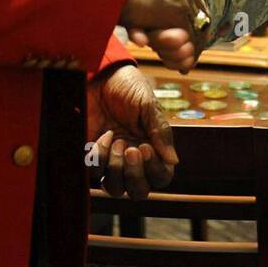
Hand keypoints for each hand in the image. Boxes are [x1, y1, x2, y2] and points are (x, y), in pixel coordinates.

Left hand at [87, 64, 177, 197]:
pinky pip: (95, 173)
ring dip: (116, 169)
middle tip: (130, 150)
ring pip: (116, 188)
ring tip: (117, 142)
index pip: (161, 176)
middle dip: (135, 176)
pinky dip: (100, 156)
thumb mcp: (148, 104)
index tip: (145, 147)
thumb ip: (161, 132)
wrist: (99, 75)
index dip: (155, 170)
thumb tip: (174, 161)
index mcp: (154, 148)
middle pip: (139, 191)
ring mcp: (113, 159)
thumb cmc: (128, 87)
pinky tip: (104, 134)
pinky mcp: (93, 155)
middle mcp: (134, 159)